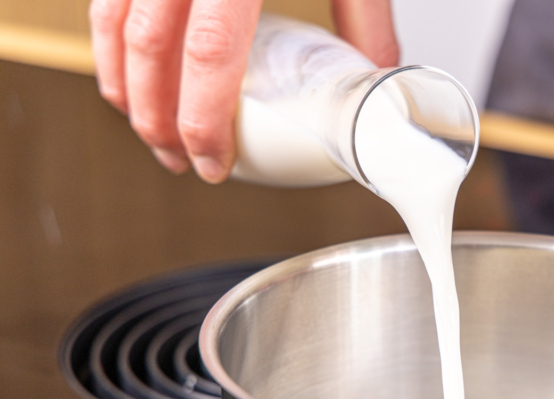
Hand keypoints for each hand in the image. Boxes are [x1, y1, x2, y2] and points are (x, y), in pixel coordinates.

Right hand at [89, 0, 398, 182]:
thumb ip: (365, 15)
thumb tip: (377, 77)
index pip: (210, 54)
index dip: (204, 122)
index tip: (212, 166)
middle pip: (149, 48)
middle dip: (155, 119)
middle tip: (179, 162)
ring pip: (112, 19)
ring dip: (125, 83)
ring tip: (151, 129)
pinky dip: (115, 38)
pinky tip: (136, 67)